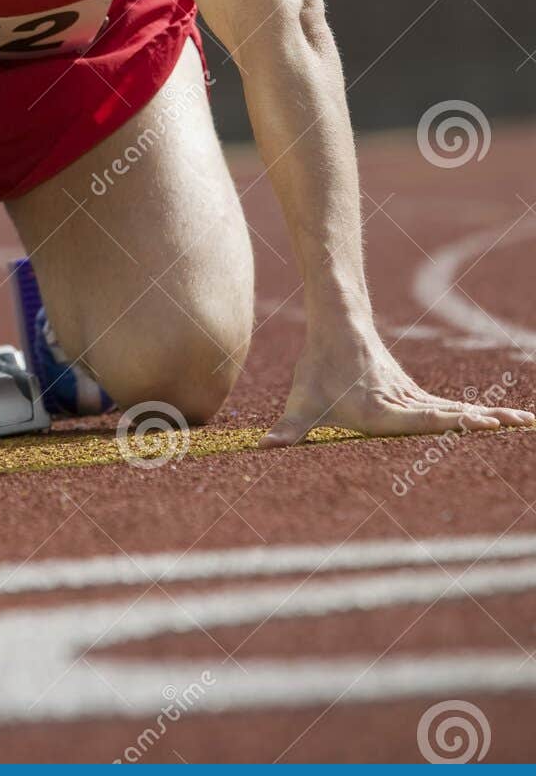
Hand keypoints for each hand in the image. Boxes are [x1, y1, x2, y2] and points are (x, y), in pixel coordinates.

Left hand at [260, 324, 534, 447]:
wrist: (337, 328)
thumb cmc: (318, 367)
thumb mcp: (301, 401)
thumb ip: (287, 429)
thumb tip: (264, 447)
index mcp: (380, 409)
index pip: (421, 418)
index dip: (451, 422)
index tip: (480, 421)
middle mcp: (402, 403)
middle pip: (448, 414)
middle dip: (483, 421)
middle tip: (517, 423)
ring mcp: (412, 399)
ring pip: (455, 410)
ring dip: (489, 417)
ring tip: (524, 422)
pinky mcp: (415, 398)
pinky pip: (450, 410)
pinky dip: (477, 416)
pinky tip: (502, 422)